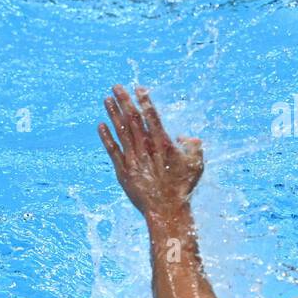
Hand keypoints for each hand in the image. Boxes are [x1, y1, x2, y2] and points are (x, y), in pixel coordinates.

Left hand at [98, 85, 203, 216]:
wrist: (166, 211)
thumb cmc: (183, 188)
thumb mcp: (196, 165)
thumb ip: (193, 147)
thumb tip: (186, 136)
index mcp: (164, 144)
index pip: (151, 116)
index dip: (144, 101)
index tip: (138, 88)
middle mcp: (146, 148)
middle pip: (133, 119)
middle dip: (124, 101)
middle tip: (116, 86)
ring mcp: (133, 159)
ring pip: (121, 131)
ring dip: (113, 114)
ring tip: (107, 99)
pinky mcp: (123, 171)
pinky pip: (112, 150)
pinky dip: (106, 137)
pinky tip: (100, 125)